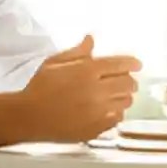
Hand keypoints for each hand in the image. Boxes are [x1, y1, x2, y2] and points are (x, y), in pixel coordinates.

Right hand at [17, 35, 141, 142]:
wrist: (28, 117)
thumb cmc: (39, 87)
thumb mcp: (55, 63)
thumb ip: (77, 51)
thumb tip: (91, 39)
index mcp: (87, 71)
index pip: (120, 64)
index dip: (132, 63)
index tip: (137, 64)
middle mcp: (96, 91)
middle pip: (128, 83)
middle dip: (130, 80)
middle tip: (126, 81)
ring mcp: (98, 111)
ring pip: (126, 102)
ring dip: (125, 97)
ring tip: (117, 95)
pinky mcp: (96, 128)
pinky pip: (117, 119)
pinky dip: (116, 113)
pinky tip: (109, 110)